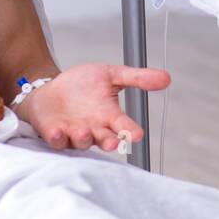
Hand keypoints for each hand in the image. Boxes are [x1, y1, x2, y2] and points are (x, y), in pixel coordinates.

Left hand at [15, 61, 170, 152]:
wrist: (52, 88)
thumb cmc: (83, 86)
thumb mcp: (110, 75)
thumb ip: (136, 78)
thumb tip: (166, 77)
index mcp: (109, 117)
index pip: (124, 127)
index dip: (130, 132)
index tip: (137, 135)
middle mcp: (94, 129)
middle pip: (105, 140)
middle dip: (109, 142)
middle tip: (114, 143)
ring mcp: (73, 133)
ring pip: (81, 141)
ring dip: (83, 138)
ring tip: (84, 131)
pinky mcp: (54, 133)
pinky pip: (57, 140)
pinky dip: (58, 138)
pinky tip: (58, 132)